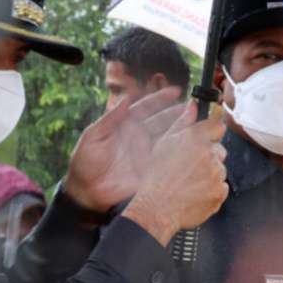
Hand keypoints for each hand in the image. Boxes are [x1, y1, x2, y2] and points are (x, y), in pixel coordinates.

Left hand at [63, 87, 186, 212]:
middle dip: (178, 113)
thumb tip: (124, 98)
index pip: (147, 107)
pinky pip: (168, 160)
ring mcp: (147, 153)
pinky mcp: (151, 170)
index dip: (161, 99)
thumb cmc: (84, 163)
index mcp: (126, 125)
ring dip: (183, 131)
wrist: (86, 191)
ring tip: (198, 123)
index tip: (175, 92)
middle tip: (193, 107)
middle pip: (163, 121)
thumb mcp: (93, 136)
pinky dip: (180, 153)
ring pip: (169, 138)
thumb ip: (110, 118)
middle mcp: (140, 137)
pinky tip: (191, 147)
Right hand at [124, 102, 228, 245]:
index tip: (208, 138)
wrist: (157, 208)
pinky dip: (212, 190)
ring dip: (210, 174)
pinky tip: (196, 192)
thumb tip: (192, 106)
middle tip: (190, 167)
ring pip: (220, 169)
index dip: (213, 132)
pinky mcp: (220, 192)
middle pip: (219, 150)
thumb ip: (182, 123)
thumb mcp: (163, 144)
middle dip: (209, 156)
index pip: (218, 126)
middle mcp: (208, 154)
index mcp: (195, 139)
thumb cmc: (156, 177)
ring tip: (190, 182)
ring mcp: (216, 174)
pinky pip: (222, 187)